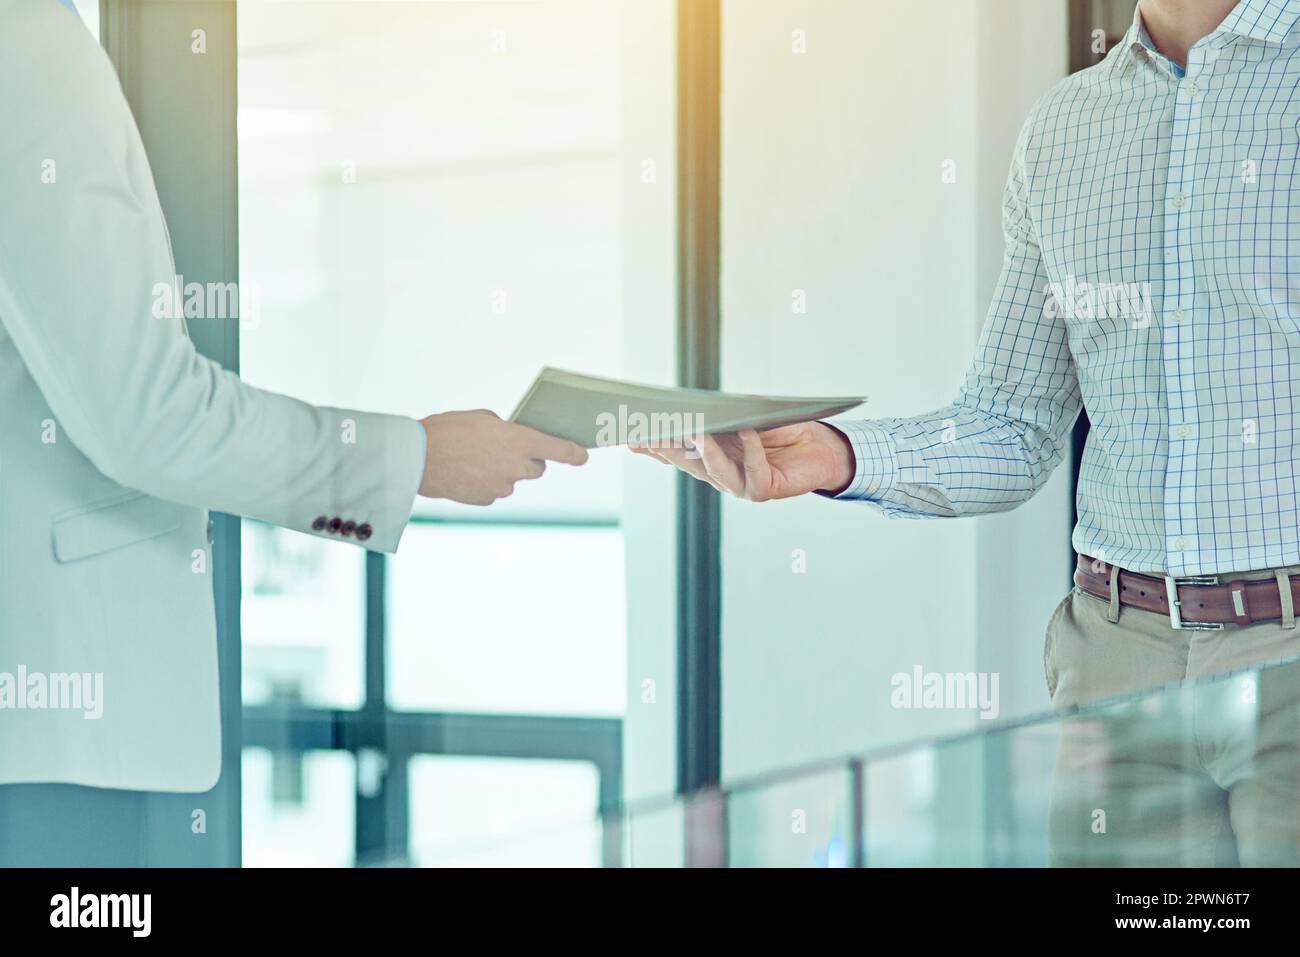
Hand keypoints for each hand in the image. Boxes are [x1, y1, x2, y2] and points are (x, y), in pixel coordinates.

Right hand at [419, 410, 587, 504]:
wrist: (418, 458)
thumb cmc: (449, 430)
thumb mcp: (483, 418)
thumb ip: (506, 430)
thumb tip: (513, 441)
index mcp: (521, 442)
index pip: (561, 450)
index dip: (575, 453)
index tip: (583, 455)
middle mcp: (517, 468)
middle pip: (536, 467)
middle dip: (526, 459)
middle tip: (503, 448)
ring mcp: (503, 487)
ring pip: (513, 479)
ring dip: (502, 470)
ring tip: (475, 458)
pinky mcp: (488, 499)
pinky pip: (495, 489)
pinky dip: (486, 481)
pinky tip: (467, 470)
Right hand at [630, 421, 853, 500]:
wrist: (819, 447)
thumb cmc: (782, 431)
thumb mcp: (746, 418)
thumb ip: (723, 418)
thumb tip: (698, 406)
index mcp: (712, 458)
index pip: (678, 454)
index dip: (655, 447)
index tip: (633, 436)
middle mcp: (722, 475)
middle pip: (690, 464)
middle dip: (668, 450)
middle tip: (650, 436)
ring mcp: (741, 485)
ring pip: (716, 472)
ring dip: (706, 453)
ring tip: (698, 433)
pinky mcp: (764, 490)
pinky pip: (753, 472)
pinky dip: (751, 450)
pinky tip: (747, 432)